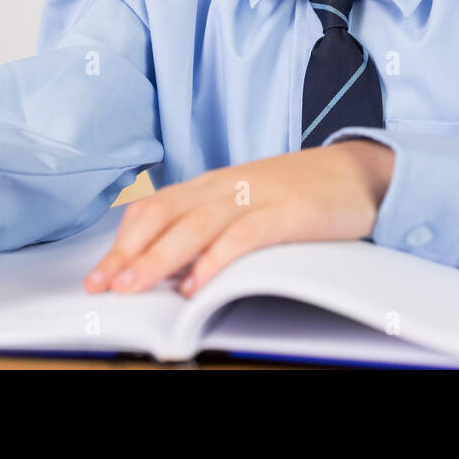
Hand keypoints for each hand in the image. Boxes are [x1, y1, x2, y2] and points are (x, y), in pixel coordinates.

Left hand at [83, 139, 393, 297]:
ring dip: (159, 257)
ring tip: (135, 287)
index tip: (99, 276)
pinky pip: (244, 235)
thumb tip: (171, 270)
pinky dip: (216, 259)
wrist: (359, 171)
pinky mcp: (288, 211)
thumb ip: (211, 228)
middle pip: (165, 216)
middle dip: (128, 253)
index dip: (122, 242)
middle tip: (103, 285)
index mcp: (213, 185)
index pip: (154, 209)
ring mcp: (257, 196)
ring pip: (196, 225)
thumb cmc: (301, 193)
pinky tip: (198, 283)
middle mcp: (227, 186)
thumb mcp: (247, 204)